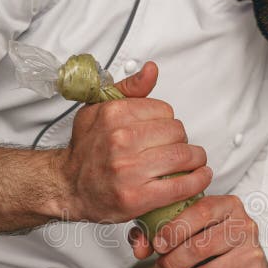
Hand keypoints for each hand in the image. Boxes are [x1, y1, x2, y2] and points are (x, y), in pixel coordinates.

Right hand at [54, 62, 211, 222]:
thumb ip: (129, 88)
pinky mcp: (137, 197)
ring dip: (195, 159)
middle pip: (177, 132)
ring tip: (193, 162)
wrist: (68, 186)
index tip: (164, 132)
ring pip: (183, 157)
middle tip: (176, 148)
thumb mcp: (98, 108)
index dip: (168, 122)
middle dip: (182, 140)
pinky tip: (199, 177)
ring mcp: (129, 170)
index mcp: (113, 115)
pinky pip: (181, 186)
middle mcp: (120, 140)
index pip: (165, 110)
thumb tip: (152, 70)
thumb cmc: (86, 149)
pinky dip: (197, 181)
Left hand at [131, 195, 267, 267]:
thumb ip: (159, 231)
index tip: (158, 245)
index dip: (174, 229)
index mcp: (229, 206)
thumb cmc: (212, 246)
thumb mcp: (189, 229)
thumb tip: (140, 246)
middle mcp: (245, 227)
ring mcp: (253, 256)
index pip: (201, 211)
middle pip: (201, 247)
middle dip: (172, 263)